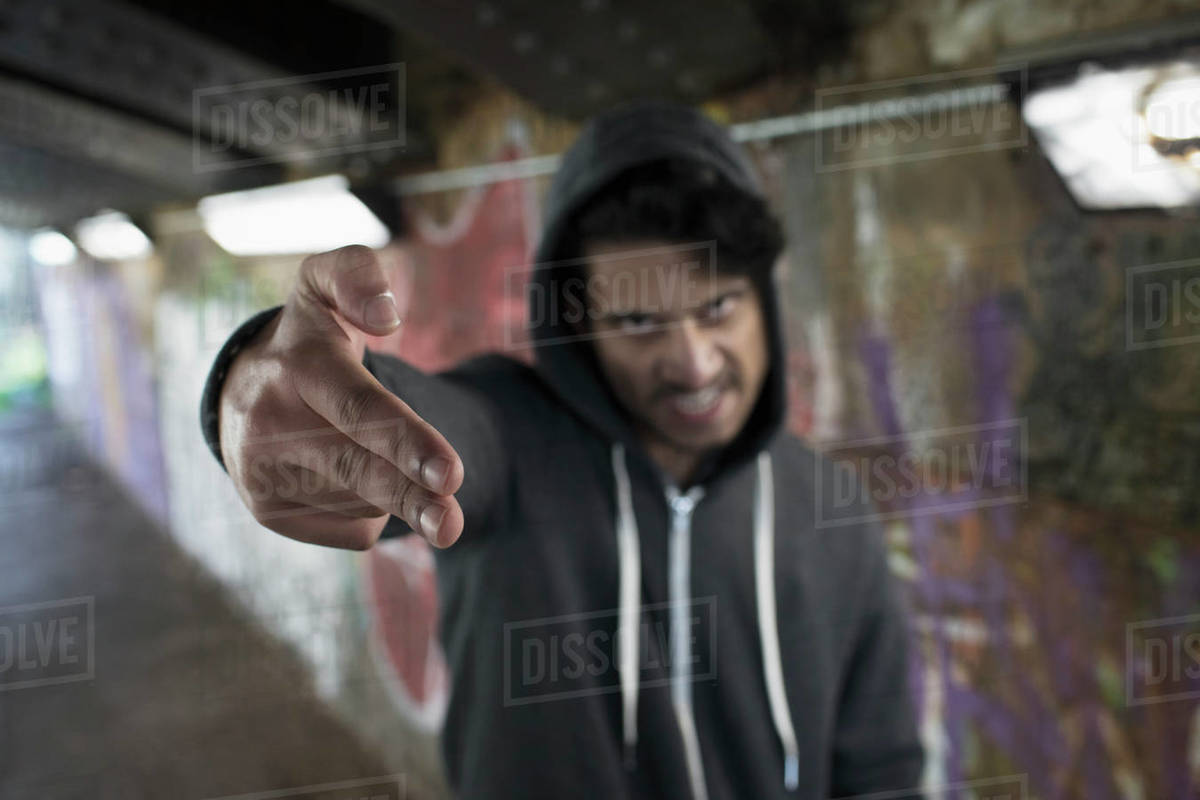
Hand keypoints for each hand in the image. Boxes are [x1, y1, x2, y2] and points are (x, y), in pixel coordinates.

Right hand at [218, 245, 464, 549]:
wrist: (237, 394)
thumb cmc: (307, 338)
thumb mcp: (323, 283)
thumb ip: (356, 274)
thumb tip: (385, 315)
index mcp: (297, 365)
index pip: (358, 408)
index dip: (407, 441)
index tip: (450, 473)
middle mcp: (270, 423)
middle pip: (360, 469)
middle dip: (411, 498)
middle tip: (451, 525)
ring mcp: (263, 474)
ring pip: (363, 501)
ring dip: (391, 488)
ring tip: (369, 448)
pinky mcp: (269, 512)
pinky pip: (349, 527)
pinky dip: (368, 508)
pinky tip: (344, 474)